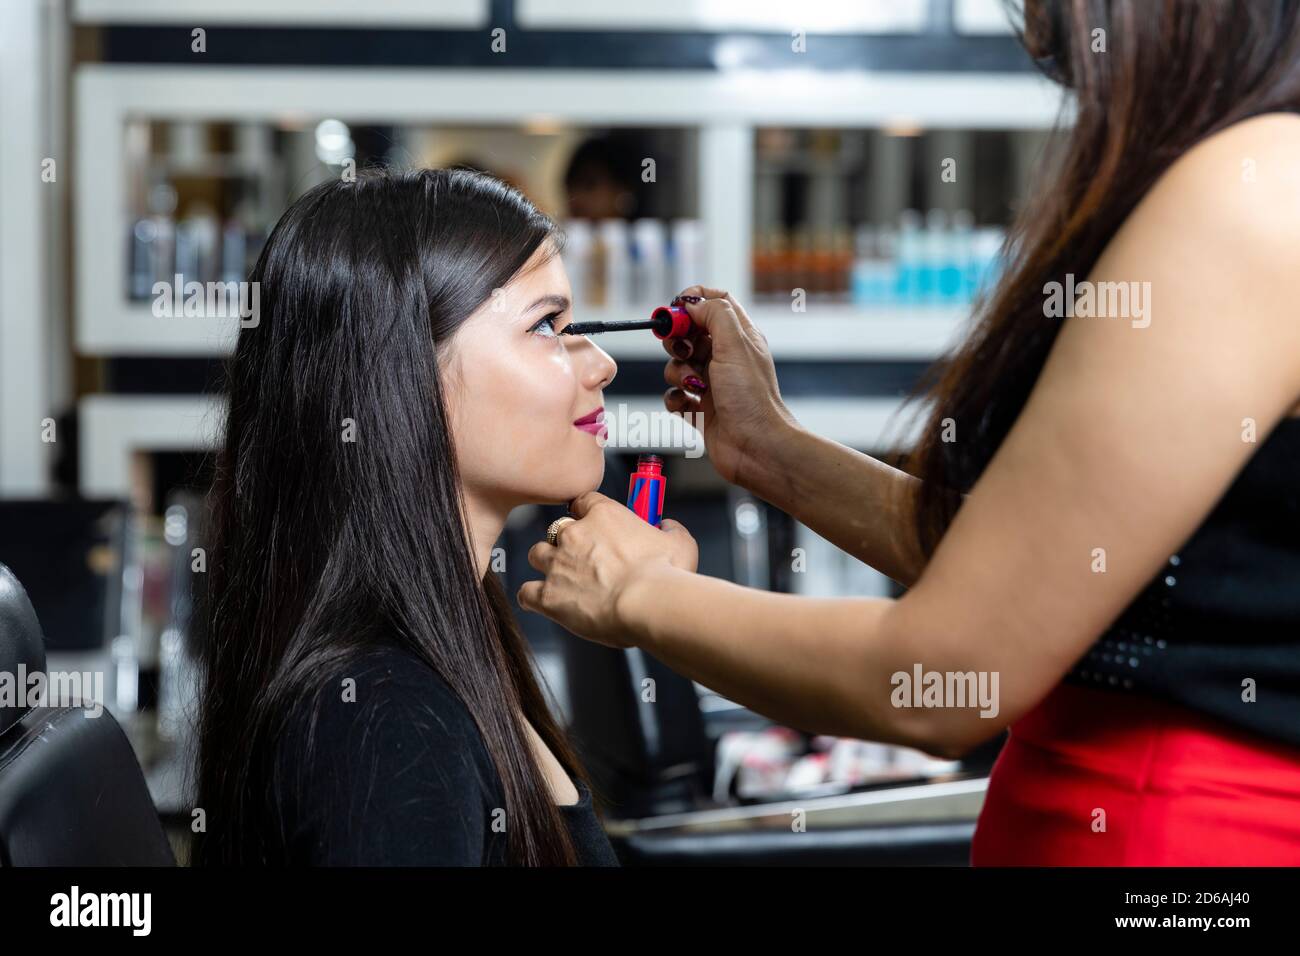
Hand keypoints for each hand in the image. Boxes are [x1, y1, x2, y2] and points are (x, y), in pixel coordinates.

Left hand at [517, 491, 696, 648]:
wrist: (648, 604)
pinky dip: (532, 597)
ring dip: (546, 564)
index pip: (582, 502)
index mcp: (604, 515)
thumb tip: (667, 526)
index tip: (593, 526)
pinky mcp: (549, 595)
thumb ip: (671, 529)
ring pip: (536, 554)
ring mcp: (558, 564)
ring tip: (561, 580)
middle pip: (555, 529)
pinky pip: (526, 592)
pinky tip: (542, 602)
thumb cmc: (666, 574)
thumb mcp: (681, 543)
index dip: (586, 515)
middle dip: (565, 542)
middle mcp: (574, 534)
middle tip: (581, 559)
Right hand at [661, 287, 798, 487]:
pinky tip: (688, 404)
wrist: (757, 448)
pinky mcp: (700, 408)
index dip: (693, 301)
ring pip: (677, 364)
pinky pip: (674, 395)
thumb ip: (715, 315)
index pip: (715, 303)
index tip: (675, 309)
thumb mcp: (736, 345)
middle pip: (689, 333)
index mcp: (740, 337)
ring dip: (677, 373)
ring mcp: (712, 383)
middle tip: (684, 351)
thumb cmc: (752, 401)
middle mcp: (726, 358)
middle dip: (678, 340)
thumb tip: (692, 303)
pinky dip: (674, 398)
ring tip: (694, 387)